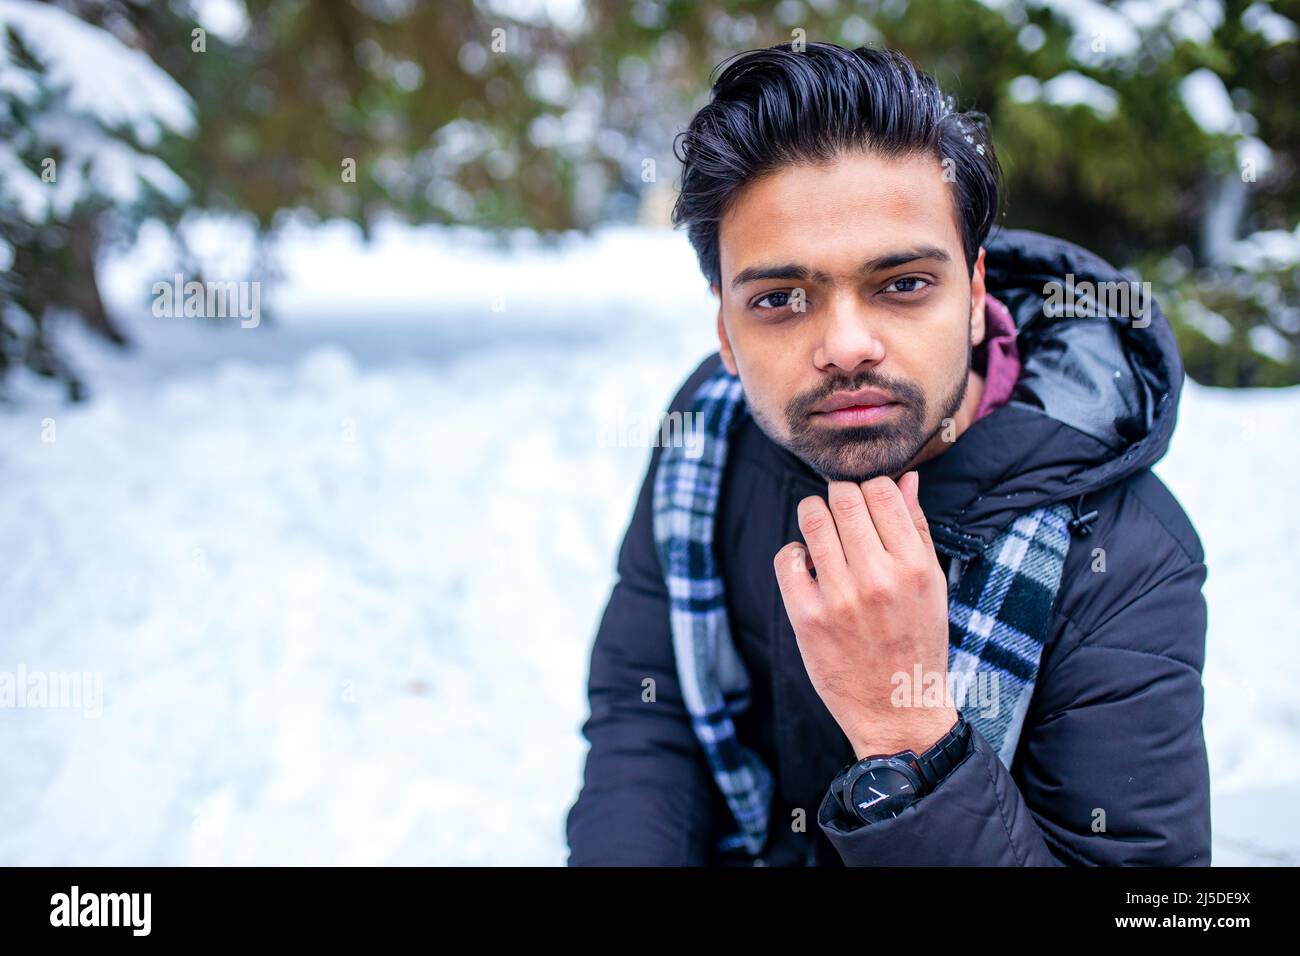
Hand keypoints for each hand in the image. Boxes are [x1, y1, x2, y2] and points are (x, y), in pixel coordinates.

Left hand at [773, 471, 956, 758]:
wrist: (897, 711)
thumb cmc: (917, 642)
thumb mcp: (931, 584)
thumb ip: (916, 527)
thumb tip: (905, 477)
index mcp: (913, 565)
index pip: (880, 490)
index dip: (869, 488)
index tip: (866, 504)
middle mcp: (877, 577)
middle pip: (842, 497)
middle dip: (839, 498)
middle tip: (843, 518)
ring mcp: (839, 597)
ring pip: (812, 518)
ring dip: (814, 517)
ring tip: (824, 536)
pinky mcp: (807, 618)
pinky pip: (786, 557)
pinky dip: (795, 554)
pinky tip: (810, 568)